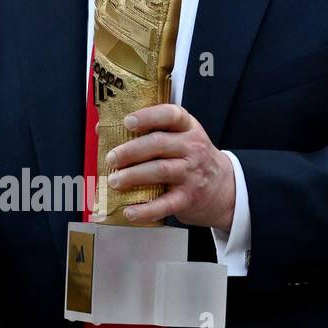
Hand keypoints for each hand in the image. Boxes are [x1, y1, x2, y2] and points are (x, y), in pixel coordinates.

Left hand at [106, 103, 235, 229]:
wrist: (225, 189)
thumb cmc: (190, 158)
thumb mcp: (179, 137)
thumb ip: (148, 130)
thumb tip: (102, 128)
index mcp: (188, 128)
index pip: (171, 115)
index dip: (148, 116)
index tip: (128, 122)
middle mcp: (192, 149)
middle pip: (159, 144)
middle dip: (131, 151)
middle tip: (111, 158)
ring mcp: (191, 174)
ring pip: (160, 171)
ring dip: (133, 176)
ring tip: (114, 181)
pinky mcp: (189, 198)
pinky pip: (165, 204)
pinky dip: (145, 210)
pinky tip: (129, 211)